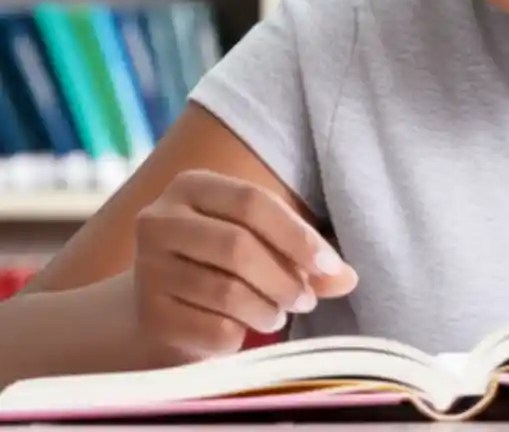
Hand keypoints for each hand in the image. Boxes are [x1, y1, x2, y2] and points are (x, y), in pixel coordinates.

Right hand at [131, 170, 357, 363]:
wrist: (161, 309)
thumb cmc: (225, 265)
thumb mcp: (266, 245)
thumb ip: (308, 257)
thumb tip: (347, 277)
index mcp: (192, 187)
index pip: (252, 202)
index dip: (298, 235)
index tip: (330, 266)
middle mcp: (158, 220)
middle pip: (237, 247)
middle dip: (285, 279)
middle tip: (307, 300)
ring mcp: (147, 269)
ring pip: (227, 292)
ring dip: (268, 310)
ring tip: (277, 315)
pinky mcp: (149, 316)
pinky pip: (213, 329)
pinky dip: (241, 335)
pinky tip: (242, 330)